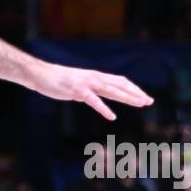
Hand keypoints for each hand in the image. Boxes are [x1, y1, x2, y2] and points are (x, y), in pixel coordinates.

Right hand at [29, 61, 152, 119]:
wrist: (40, 74)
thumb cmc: (59, 80)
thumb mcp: (81, 84)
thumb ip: (93, 90)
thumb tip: (102, 98)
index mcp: (96, 77)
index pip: (120, 81)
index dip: (134, 89)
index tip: (146, 97)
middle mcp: (94, 78)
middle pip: (120, 85)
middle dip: (136, 93)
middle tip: (150, 102)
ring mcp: (86, 84)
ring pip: (111, 90)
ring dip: (127, 97)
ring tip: (140, 104)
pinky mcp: (76, 91)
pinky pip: (93, 101)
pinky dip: (103, 108)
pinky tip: (112, 117)